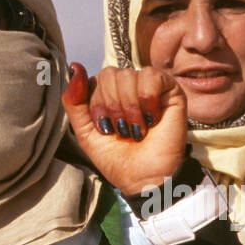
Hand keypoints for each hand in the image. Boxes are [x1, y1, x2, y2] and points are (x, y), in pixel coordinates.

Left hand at [62, 64, 188, 194]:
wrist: (144, 178)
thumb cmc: (118, 159)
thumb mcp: (86, 132)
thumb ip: (74, 101)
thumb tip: (74, 66)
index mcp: (109, 94)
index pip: (95, 79)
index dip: (97, 104)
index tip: (106, 129)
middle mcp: (129, 87)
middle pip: (110, 74)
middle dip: (112, 106)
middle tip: (123, 130)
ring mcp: (150, 87)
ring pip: (128, 75)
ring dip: (130, 108)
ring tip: (137, 129)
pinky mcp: (170, 91)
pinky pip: (151, 76)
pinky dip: (147, 100)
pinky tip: (152, 118)